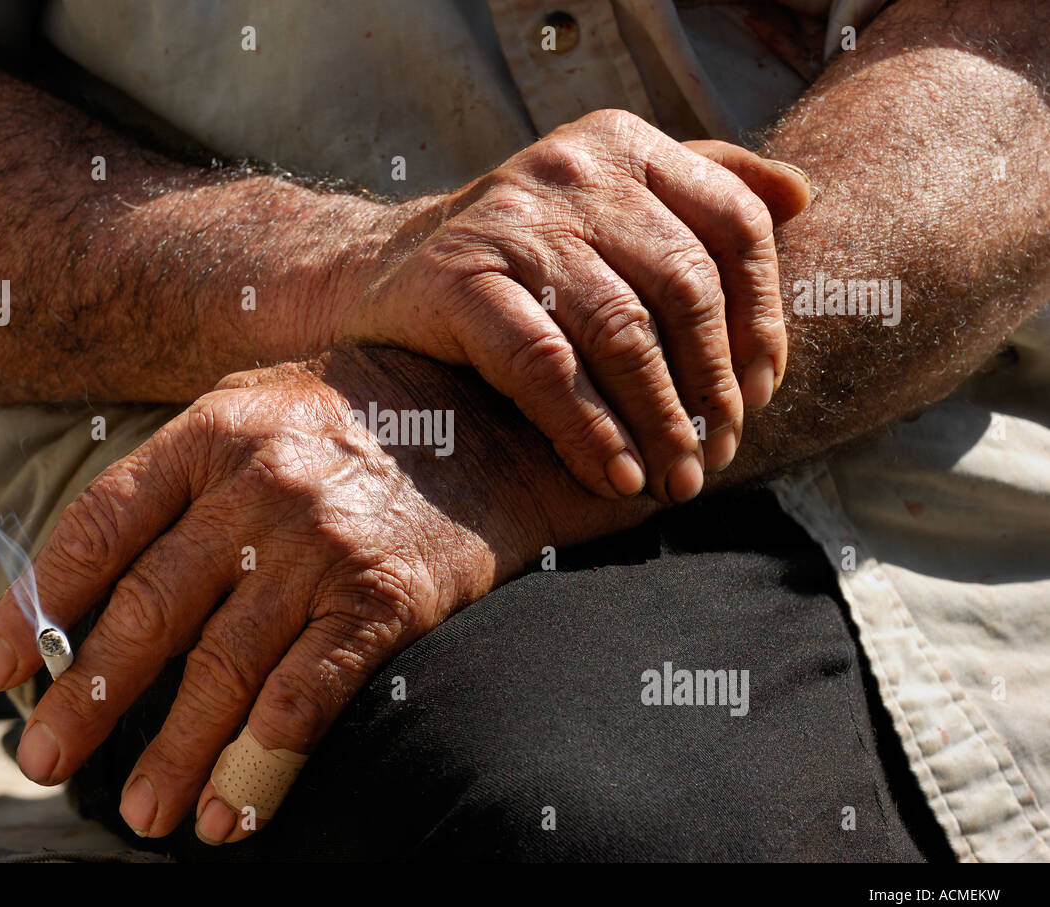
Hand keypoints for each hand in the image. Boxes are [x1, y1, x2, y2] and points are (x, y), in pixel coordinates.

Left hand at [0, 350, 555, 843]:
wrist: (497, 416)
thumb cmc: (357, 420)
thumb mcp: (259, 408)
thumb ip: (182, 478)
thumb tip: (95, 578)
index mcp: (210, 432)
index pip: (98, 528)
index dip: (34, 606)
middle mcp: (257, 486)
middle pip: (148, 611)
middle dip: (85, 698)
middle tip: (41, 762)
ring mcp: (320, 544)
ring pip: (222, 668)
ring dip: (174, 753)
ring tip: (142, 815)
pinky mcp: (383, 597)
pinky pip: (306, 696)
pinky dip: (261, 764)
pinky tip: (232, 814)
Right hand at [343, 109, 809, 502]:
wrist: (384, 274)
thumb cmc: (519, 255)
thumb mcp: (607, 203)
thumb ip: (700, 189)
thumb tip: (803, 195)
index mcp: (623, 146)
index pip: (734, 226)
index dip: (762, 318)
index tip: (760, 392)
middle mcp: (573, 169)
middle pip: (685, 287)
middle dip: (712, 386)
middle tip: (718, 453)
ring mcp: (513, 220)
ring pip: (623, 332)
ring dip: (660, 422)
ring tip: (675, 480)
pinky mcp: (459, 278)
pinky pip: (546, 366)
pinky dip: (590, 430)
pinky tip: (615, 476)